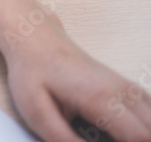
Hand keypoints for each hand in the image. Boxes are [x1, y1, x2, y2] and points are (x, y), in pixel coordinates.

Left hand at [5, 24, 150, 140]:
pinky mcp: (129, 89)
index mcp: (100, 98)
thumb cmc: (33, 73)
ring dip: (141, 136)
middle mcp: (122, 91)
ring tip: (108, 135)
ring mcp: (129, 88)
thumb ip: (62, 138)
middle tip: (101, 139)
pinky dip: (144, 127)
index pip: (140, 137)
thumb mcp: (36, 111)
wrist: (37, 40)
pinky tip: (122, 132)